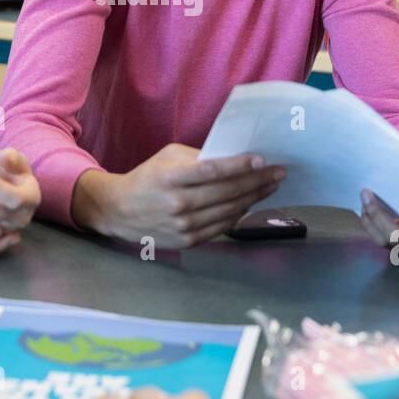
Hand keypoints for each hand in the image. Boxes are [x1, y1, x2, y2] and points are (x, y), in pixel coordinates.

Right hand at [71, 144, 285, 247]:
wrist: (120, 211)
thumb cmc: (147, 178)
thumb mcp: (167, 157)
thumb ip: (198, 157)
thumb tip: (233, 158)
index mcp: (171, 178)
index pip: (212, 171)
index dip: (240, 166)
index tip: (262, 160)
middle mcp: (178, 204)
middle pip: (227, 192)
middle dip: (258, 181)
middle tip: (278, 173)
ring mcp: (184, 226)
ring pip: (230, 210)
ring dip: (255, 197)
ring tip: (270, 186)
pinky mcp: (189, 241)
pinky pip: (223, 226)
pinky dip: (240, 214)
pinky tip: (250, 203)